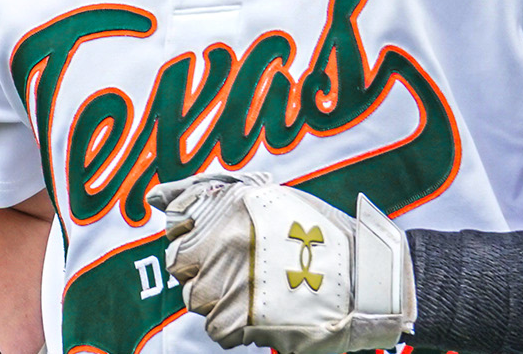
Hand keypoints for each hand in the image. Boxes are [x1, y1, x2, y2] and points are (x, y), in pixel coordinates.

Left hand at [149, 172, 415, 353]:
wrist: (367, 280)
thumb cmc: (321, 236)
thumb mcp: (269, 197)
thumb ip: (209, 193)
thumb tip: (156, 197)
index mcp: (232, 205)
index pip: (176, 224)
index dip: (193, 237)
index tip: (216, 244)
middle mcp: (224, 240)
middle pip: (181, 265)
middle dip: (203, 270)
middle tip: (242, 271)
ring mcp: (230, 281)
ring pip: (197, 299)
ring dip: (221, 299)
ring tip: (260, 291)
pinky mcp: (241, 320)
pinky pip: (216, 329)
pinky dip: (236, 326)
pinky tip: (265, 312)